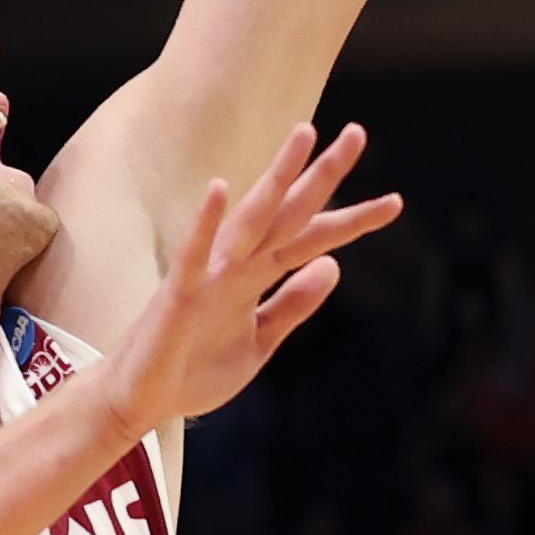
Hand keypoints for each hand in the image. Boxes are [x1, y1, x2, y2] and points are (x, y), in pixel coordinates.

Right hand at [97, 122, 401, 438]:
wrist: (139, 402)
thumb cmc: (192, 369)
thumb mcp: (260, 341)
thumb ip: (293, 304)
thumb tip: (334, 266)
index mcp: (256, 275)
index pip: (312, 238)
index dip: (352, 221)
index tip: (395, 201)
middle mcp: (237, 264)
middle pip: (289, 212)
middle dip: (323, 175)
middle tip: (358, 132)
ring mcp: (209, 274)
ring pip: (251, 218)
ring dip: (276, 177)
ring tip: (305, 134)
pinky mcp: (179, 293)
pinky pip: (194, 253)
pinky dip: (206, 222)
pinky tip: (221, 189)